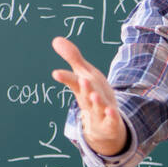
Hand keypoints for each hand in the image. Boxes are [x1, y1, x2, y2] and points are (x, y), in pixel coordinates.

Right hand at [50, 36, 127, 156]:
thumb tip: (56, 39)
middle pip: (86, 94)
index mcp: (83, 89)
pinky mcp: (110, 123)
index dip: (65, 77)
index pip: (73, 82)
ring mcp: (99, 113)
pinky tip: (111, 111)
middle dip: (84, 87)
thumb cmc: (92, 95)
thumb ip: (73, 58)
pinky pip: (111, 120)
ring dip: (96, 102)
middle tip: (82, 80)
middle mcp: (89, 101)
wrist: (103, 127)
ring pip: (97, 107)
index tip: (55, 73)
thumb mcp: (85, 75)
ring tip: (94, 95)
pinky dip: (111, 116)